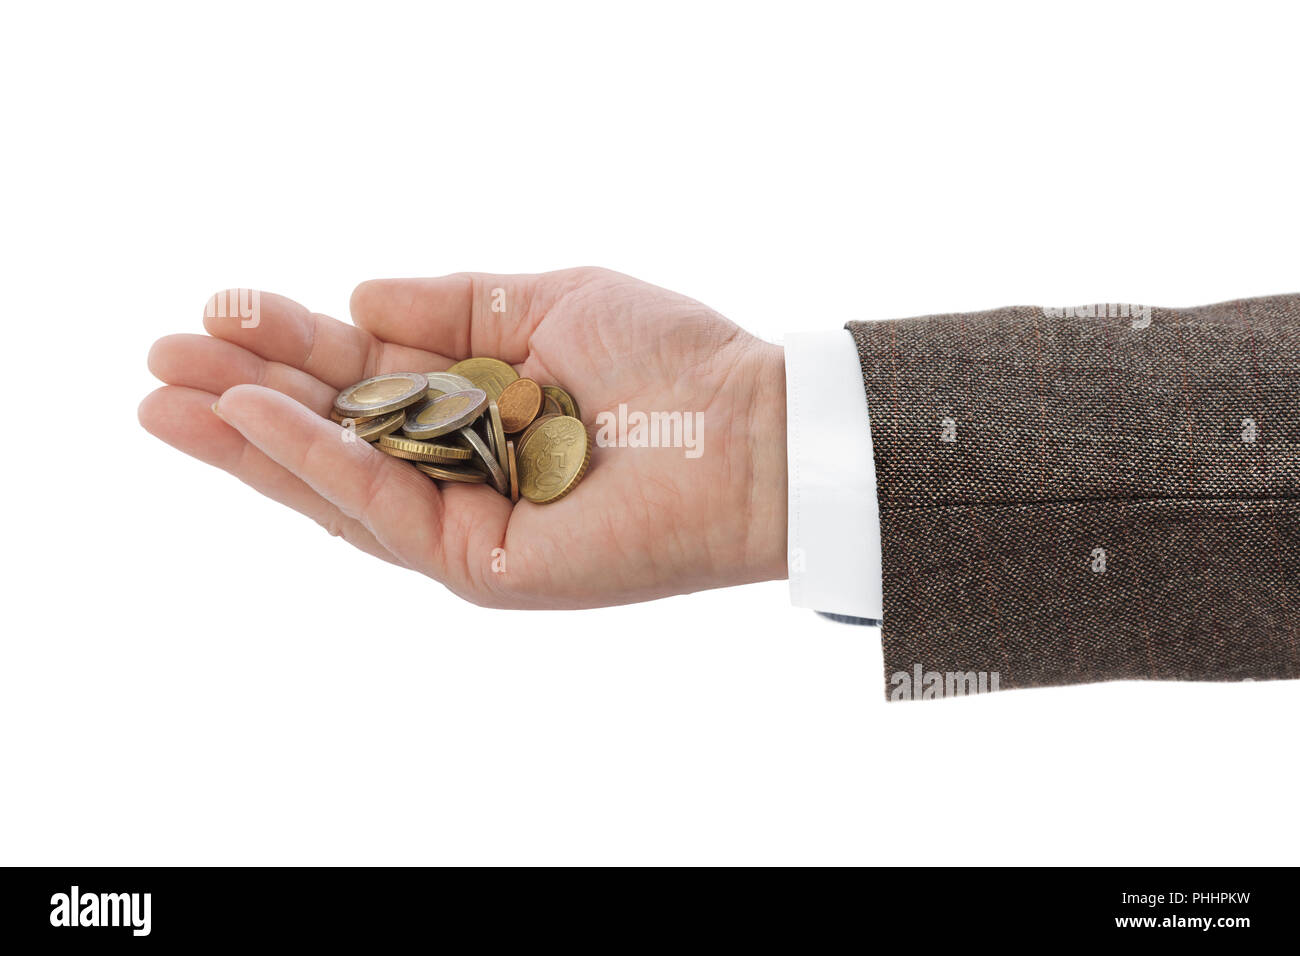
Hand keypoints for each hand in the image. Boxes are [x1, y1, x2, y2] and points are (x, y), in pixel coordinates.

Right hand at [141, 268, 787, 607]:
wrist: (754, 428)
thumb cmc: (669, 359)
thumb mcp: (543, 302)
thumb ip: (451, 306)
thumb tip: (356, 299)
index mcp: (479, 409)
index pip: (365, 382)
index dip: (291, 348)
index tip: (222, 310)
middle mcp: (464, 472)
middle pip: (335, 440)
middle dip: (245, 401)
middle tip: (160, 362)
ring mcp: (470, 524)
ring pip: (340, 485)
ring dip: (253, 440)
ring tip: (169, 397)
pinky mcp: (485, 568)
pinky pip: (386, 509)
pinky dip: (319, 464)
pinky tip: (257, 417)